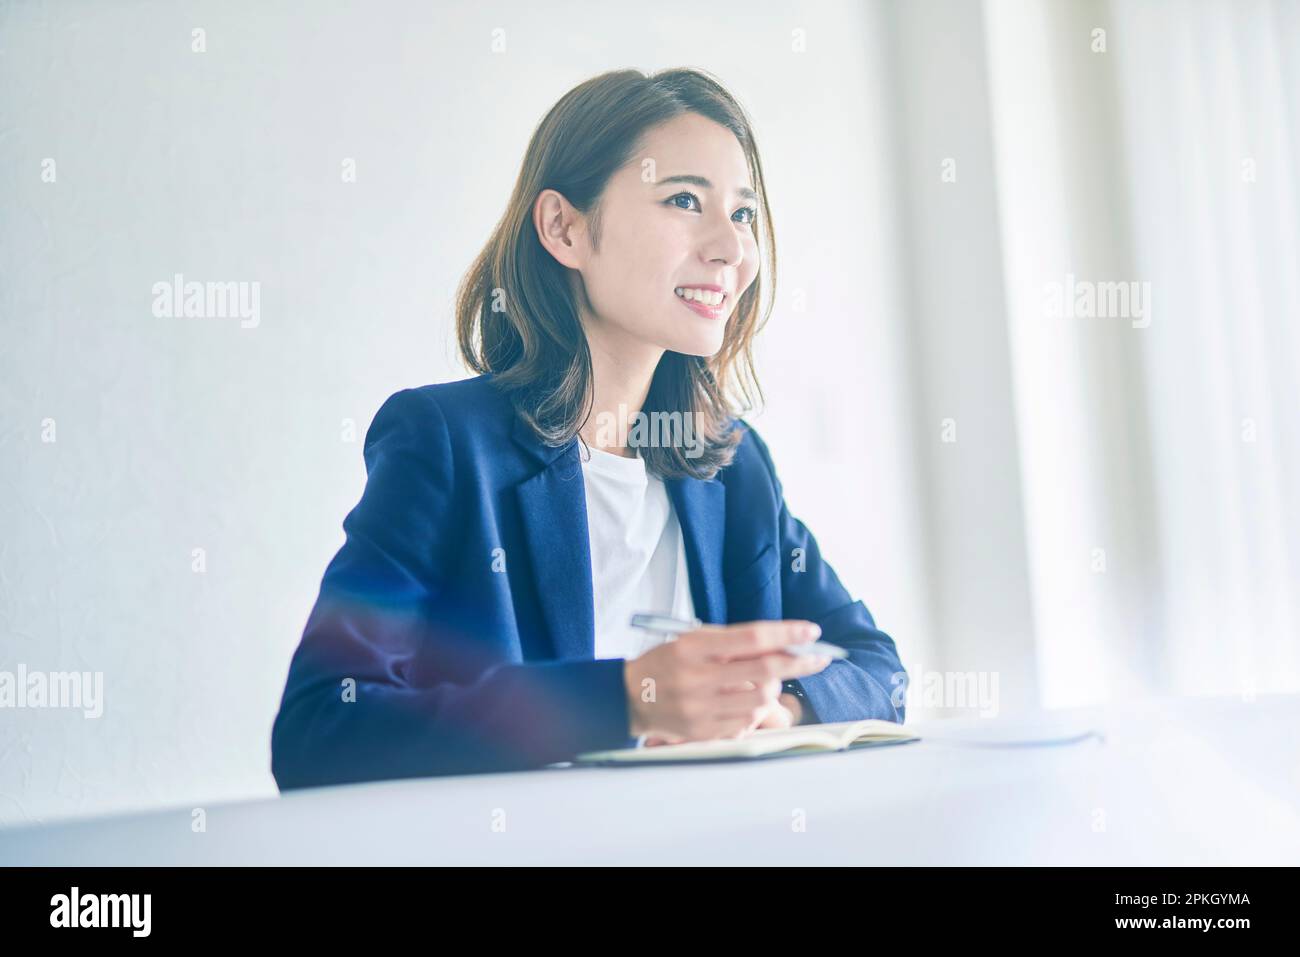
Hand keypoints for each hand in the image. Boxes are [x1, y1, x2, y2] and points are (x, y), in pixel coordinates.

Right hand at [624, 620, 831, 743]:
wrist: (630, 697)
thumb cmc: (666, 663)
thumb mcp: (691, 641)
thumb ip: (732, 642)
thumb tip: (782, 645)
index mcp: (692, 647)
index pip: (751, 638)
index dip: (786, 635)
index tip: (811, 632)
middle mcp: (696, 678)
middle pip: (764, 671)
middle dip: (798, 663)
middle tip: (819, 657)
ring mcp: (699, 709)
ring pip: (760, 700)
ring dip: (774, 689)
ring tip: (769, 682)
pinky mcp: (702, 732)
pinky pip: (746, 722)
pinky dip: (755, 710)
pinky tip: (747, 701)